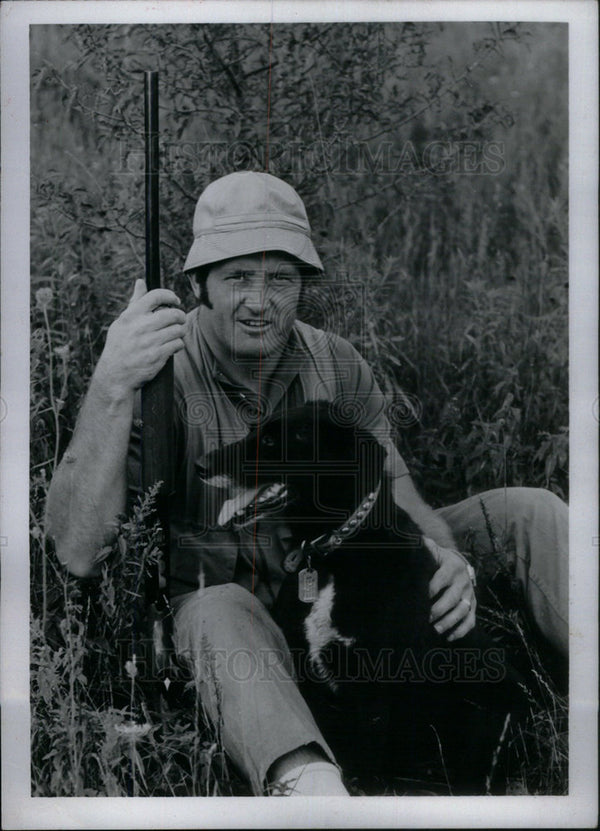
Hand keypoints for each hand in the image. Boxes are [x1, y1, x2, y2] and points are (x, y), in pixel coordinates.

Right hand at [94, 279, 185, 397]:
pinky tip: (172, 347)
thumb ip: (134, 303)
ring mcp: (150, 342)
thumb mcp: (122, 323)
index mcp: (131, 316)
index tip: (175, 300)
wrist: (115, 375)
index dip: (170, 295)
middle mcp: (140, 327)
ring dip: (180, 331)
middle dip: (180, 316)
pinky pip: (177, 344)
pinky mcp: (157, 356)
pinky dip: (178, 344)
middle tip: (180, 319)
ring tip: (175, 334)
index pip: (155, 296)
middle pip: (172, 313)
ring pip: (178, 329)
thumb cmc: (120, 346)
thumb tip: (141, 282)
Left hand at [423, 537, 476, 641]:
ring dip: (449, 622)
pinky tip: (449, 638)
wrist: (458, 564)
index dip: (431, 588)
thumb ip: (425, 548)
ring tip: (436, 630)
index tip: (421, 597)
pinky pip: (471, 621)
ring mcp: (469, 595)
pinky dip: (461, 630)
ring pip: (462, 611)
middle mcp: (463, 581)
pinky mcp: (473, 606)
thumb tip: (416, 541)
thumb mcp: (434, 552)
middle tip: (426, 618)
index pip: (442, 578)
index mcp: (452, 567)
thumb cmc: (438, 560)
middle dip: (439, 609)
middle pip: (453, 598)